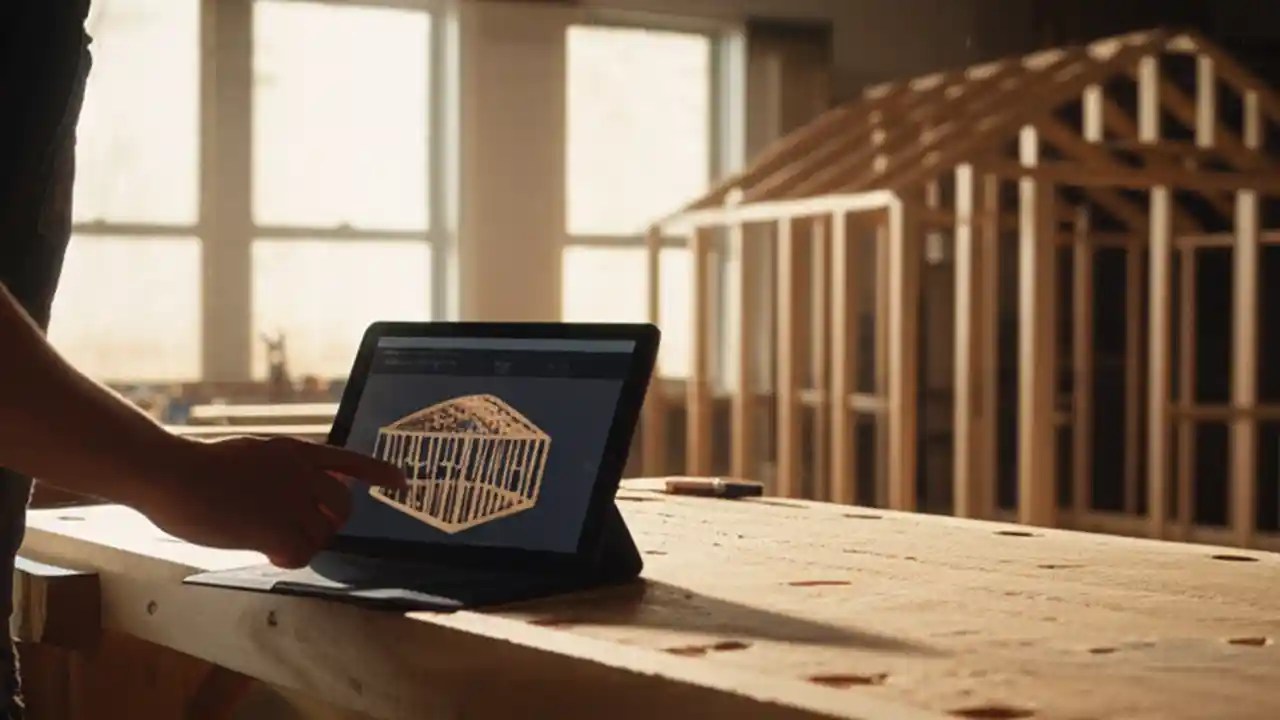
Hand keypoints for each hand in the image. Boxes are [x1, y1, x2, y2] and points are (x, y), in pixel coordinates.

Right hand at [138, 435, 405, 567]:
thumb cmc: (204, 468)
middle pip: (342, 507)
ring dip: (303, 543)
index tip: (402, 483)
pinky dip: (287, 558)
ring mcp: (288, 499)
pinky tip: (266, 550)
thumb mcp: (257, 453)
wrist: (172, 474)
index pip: (350, 461)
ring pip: (322, 534)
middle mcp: (300, 473)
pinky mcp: (273, 527)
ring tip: (272, 540)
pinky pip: (300, 553)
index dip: (380, 473)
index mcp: (295, 451)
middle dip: (329, 524)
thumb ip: (288, 467)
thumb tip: (316, 482)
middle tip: (301, 531)